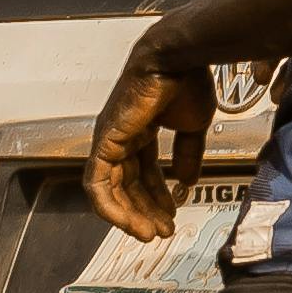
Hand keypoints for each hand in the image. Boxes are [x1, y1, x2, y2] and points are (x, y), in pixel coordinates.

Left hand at [88, 37, 214, 247]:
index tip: (173, 214)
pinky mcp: (104, 143)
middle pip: (128, 183)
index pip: (144, 171)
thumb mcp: (193, 126)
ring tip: (150, 233)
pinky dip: (111, 207)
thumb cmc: (186, 81)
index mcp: (141, 129)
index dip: (157, 195)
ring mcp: (109, 139)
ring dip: (130, 215)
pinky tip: (129, 223)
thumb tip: (186, 182)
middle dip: (146, 210)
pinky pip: (98, 184)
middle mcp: (121, 136)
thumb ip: (188, 154)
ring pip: (111, 190)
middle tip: (162, 231)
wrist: (178, 59)